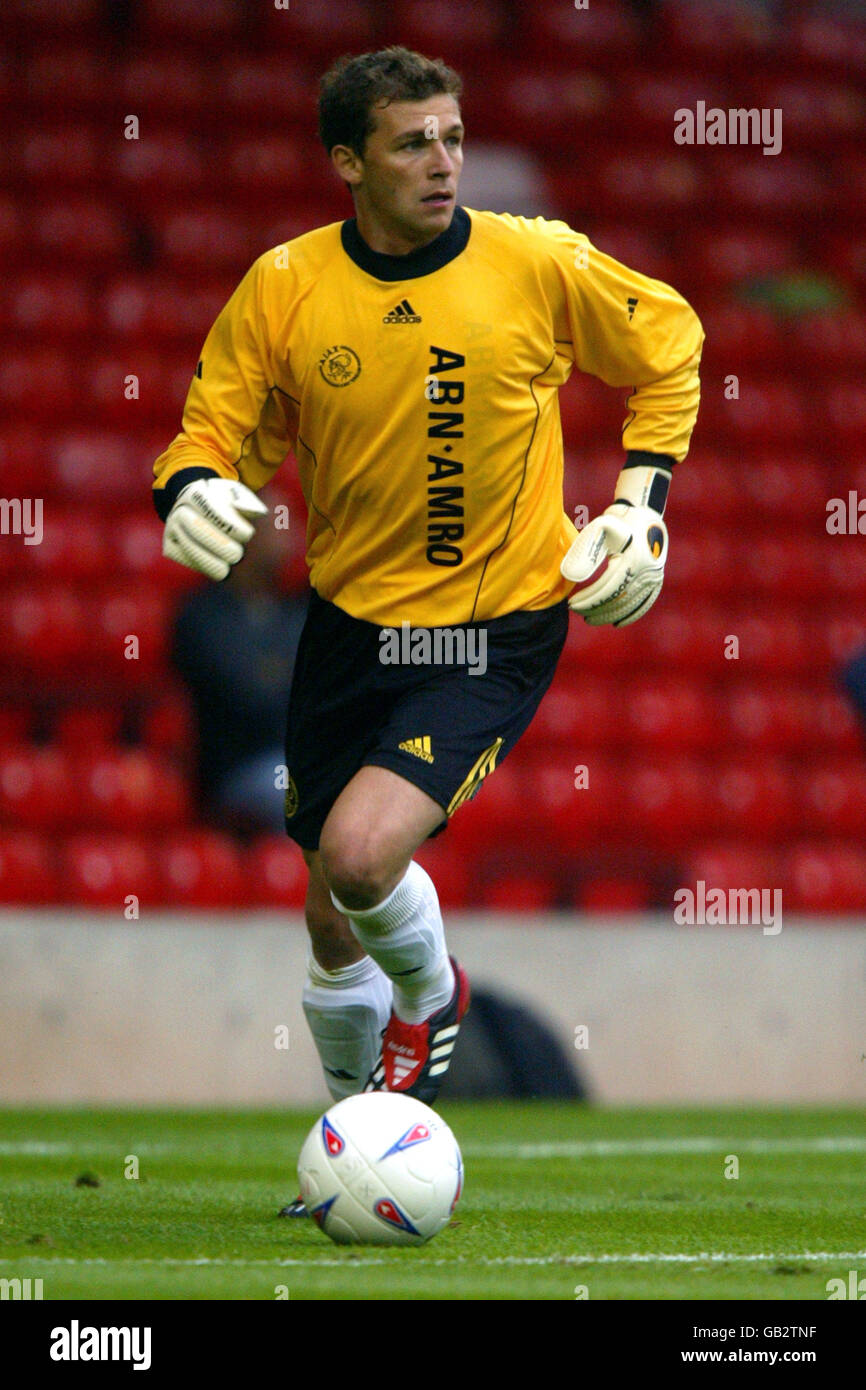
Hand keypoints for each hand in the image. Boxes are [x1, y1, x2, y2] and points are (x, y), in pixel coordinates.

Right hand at [162, 477, 268, 580]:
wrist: (196, 506)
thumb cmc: (223, 502)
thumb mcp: (236, 495)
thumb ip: (248, 503)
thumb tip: (252, 513)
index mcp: (196, 492)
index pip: (216, 514)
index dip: (235, 529)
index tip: (247, 535)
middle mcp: (179, 509)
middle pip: (202, 534)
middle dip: (225, 548)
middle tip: (238, 554)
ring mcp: (172, 528)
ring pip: (194, 552)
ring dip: (216, 563)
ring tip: (229, 565)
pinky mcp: (169, 546)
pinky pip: (189, 561)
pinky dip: (205, 567)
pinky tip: (216, 564)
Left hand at [561, 502, 667, 626]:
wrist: (643, 513)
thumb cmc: (616, 521)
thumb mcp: (598, 530)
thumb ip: (584, 552)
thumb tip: (570, 577)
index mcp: (632, 560)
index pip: (607, 590)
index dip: (588, 601)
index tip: (571, 604)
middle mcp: (646, 571)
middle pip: (618, 601)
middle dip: (595, 609)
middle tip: (576, 611)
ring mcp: (653, 577)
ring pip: (629, 605)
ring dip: (608, 615)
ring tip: (589, 618)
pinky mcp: (656, 580)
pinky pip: (644, 604)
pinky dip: (631, 615)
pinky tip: (616, 623)